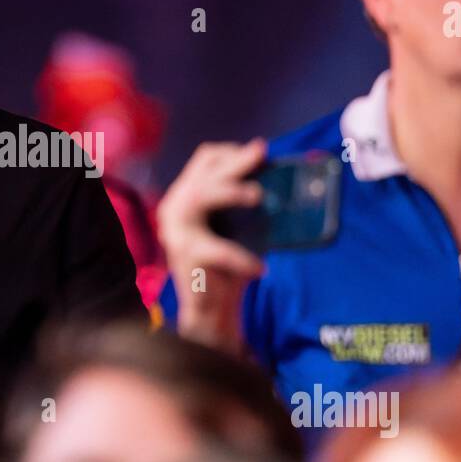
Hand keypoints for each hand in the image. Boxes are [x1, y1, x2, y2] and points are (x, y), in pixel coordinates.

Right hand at [156, 138, 265, 352]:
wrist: (208, 309)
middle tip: (261, 154)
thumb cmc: (226, 266)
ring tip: (258, 196)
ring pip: (200, 196)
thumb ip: (246, 206)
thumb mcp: (237, 228)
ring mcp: (178, 231)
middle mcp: (175, 208)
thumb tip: (285, 182)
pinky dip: (242, 259)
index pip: (204, 160)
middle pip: (203, 173)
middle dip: (235, 162)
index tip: (258, 152)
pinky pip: (218, 250)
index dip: (231, 152)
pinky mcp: (186, 256)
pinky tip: (260, 269)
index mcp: (187, 196)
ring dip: (230, 192)